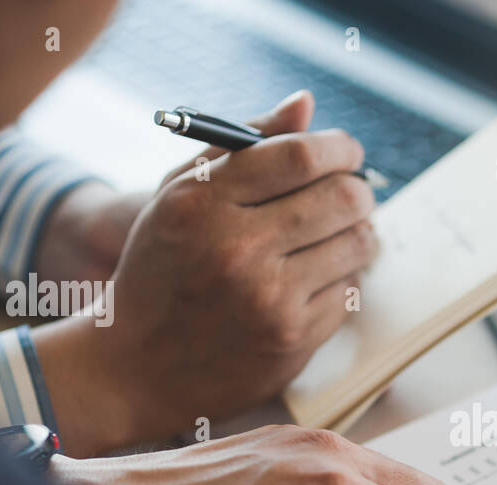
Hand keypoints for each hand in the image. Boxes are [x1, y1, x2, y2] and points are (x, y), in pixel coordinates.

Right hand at [33, 90, 377, 455]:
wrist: (138, 368)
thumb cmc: (162, 271)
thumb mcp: (179, 197)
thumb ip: (240, 145)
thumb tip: (305, 105)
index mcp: (203, 202)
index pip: (299, 156)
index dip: (339, 149)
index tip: (348, 153)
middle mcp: (237, 249)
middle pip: (342, 199)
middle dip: (358, 191)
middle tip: (352, 195)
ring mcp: (269, 299)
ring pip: (357, 245)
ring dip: (358, 234)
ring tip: (336, 236)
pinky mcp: (292, 340)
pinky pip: (350, 292)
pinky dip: (343, 280)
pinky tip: (317, 280)